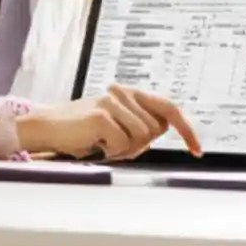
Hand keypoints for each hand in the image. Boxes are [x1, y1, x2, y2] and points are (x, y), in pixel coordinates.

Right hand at [16, 85, 202, 160]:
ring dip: (125, 149)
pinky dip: (112, 152)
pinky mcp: (101, 116)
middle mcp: (124, 93)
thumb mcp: (116, 124)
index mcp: (130, 93)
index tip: (197, 149)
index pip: (169, 108)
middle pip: (156, 129)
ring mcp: (112, 102)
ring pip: (142, 138)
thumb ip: (140, 124)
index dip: (187, 129)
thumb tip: (163, 130)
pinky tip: (96, 145)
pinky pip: (122, 144)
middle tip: (116, 145)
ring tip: (104, 144)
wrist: (48, 128)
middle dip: (141, 145)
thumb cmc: (82, 130)